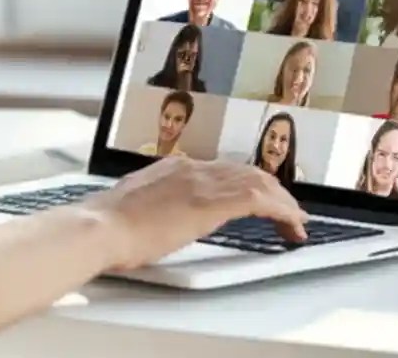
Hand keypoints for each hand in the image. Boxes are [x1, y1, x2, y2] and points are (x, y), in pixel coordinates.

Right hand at [82, 157, 308, 270]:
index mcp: (173, 169)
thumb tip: (159, 219)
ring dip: (283, 203)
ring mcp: (202, 182)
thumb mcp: (136, 209)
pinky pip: (259, 200)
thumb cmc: (108, 228)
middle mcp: (191, 169)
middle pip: (246, 172)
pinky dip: (281, 211)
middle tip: (288, 212)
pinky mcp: (211, 202)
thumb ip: (155, 207)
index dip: (248, 185)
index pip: (223, 170)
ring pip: (259, 183)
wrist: (100, 228)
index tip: (259, 201)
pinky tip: (291, 224)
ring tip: (296, 221)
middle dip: (272, 191)